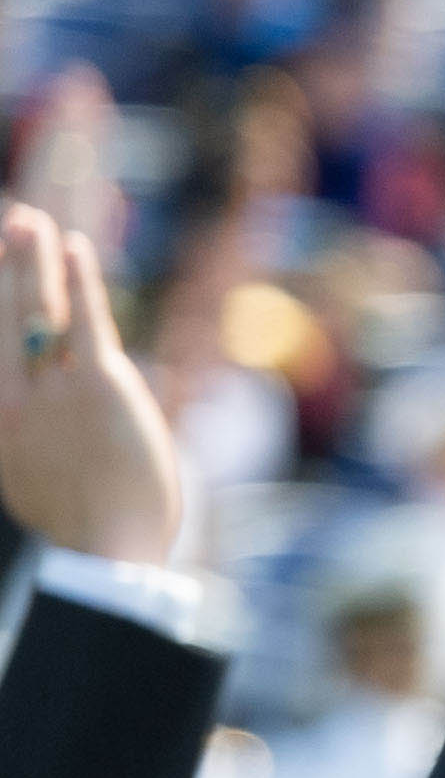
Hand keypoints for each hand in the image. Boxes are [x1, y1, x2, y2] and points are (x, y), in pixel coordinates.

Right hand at [0, 202, 180, 565]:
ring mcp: (50, 389)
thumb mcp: (29, 473)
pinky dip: (79, 280)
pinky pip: (85, 320)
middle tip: (7, 224)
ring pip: (36, 309)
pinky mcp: (99, 385)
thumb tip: (22, 405)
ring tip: (29, 222)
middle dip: (0, 266)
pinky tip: (74, 248)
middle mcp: (9, 397)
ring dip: (31, 261)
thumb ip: (27, 431)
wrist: (100, 556)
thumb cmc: (76, 526)